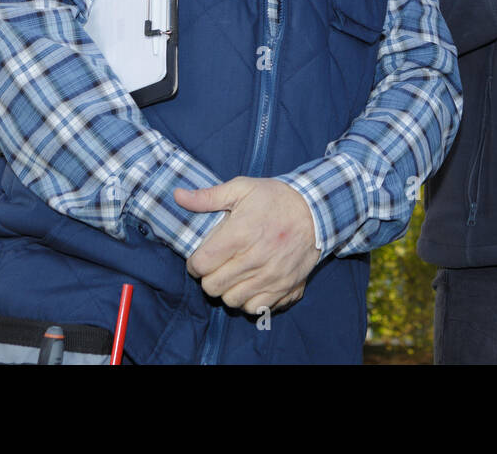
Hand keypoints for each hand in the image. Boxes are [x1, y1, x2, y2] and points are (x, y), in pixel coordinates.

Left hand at [174, 177, 317, 314]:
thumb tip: (178, 196)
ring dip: (226, 290)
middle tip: (216, 266)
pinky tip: (248, 284)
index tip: (200, 257)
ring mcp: (270, 276)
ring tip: (232, 275)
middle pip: (212, 286)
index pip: (201, 264)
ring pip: (230, 300)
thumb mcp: (243, 188)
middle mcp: (254, 259)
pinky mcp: (284, 287)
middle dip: (208, 277)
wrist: (318, 211)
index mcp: (239, 234)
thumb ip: (208, 197)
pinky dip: (246, 301)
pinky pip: (254, 308)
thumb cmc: (276, 198)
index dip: (194, 262)